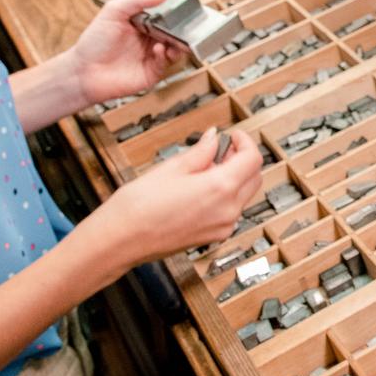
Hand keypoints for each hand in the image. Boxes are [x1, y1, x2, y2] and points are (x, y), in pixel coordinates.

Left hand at [66, 0, 186, 107]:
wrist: (83, 72)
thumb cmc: (94, 42)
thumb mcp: (113, 12)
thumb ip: (137, 0)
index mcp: (141, 25)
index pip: (163, 17)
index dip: (173, 14)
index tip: (183, 9)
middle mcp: (147, 40)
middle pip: (172, 33)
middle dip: (180, 29)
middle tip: (185, 25)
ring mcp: (150, 57)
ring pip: (174, 49)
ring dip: (177, 44)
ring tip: (174, 39)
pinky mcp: (150, 74)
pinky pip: (165, 64)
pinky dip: (165, 56)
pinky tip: (158, 49)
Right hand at [83, 128, 263, 277]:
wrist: (121, 240)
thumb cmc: (139, 208)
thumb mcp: (171, 168)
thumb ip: (200, 151)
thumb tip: (214, 138)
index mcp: (220, 189)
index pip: (253, 158)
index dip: (245, 141)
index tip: (234, 135)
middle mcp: (228, 211)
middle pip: (254, 177)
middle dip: (243, 159)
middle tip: (221, 148)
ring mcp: (222, 227)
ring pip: (244, 195)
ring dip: (234, 177)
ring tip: (206, 167)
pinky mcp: (213, 236)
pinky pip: (231, 211)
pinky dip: (225, 195)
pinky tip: (201, 187)